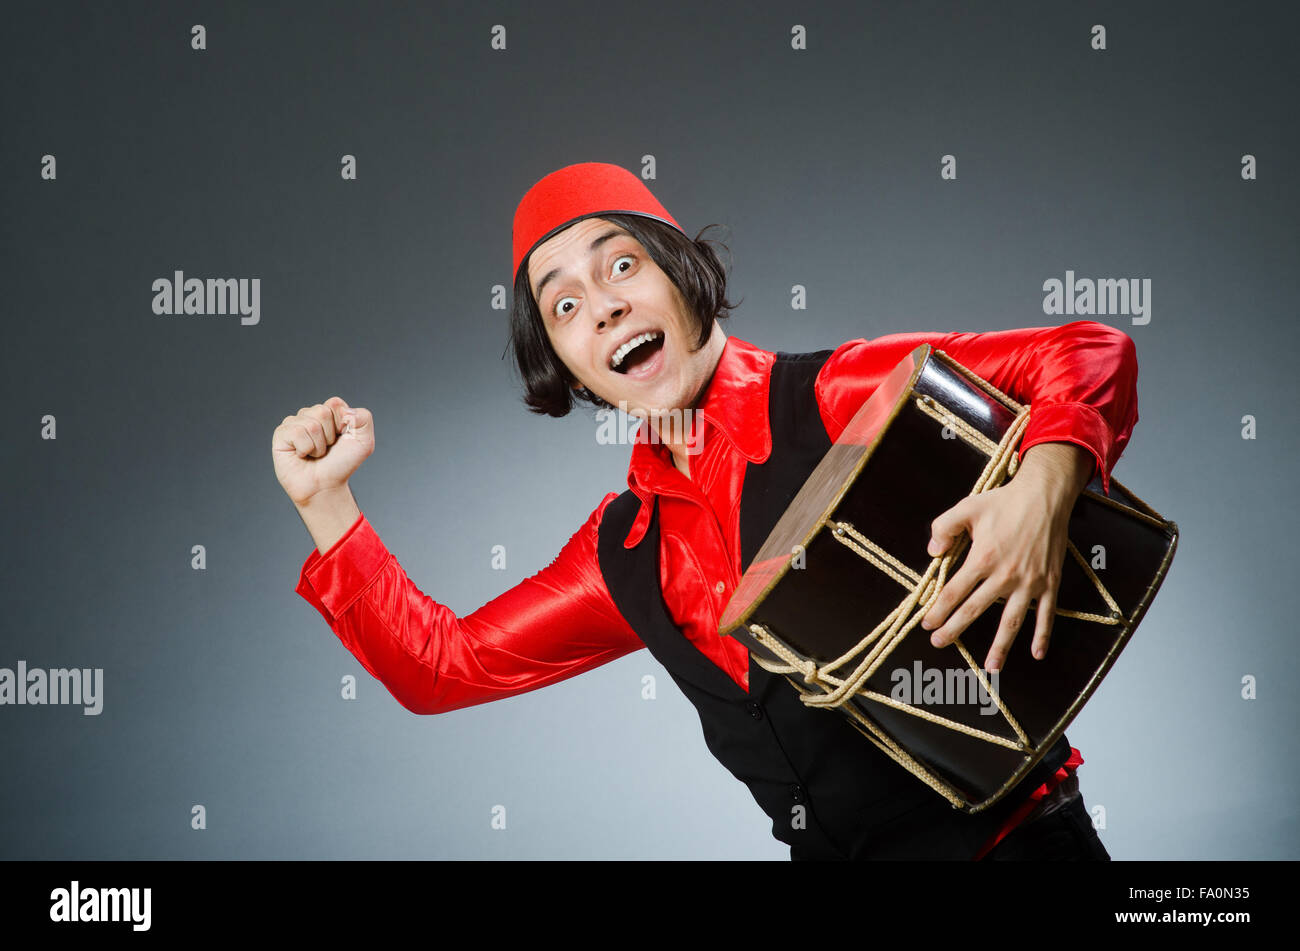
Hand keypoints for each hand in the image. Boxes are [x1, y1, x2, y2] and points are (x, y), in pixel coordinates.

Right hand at [272, 397, 373, 506]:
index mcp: (328, 412)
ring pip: (311, 424)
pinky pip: (297, 432)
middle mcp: (310, 415)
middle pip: (322, 411)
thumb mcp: (364, 442)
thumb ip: (364, 418)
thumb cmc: (341, 465)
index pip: (334, 403)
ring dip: (318, 445)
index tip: (340, 439)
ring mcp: (294, 423)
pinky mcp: (281, 434)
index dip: (341, 424)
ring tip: (315, 454)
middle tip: (326, 449)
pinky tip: (302, 455)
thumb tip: (345, 410)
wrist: (325, 487)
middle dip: (329, 436)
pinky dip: (306, 448)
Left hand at [918, 443, 1091, 670]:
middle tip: (939, 643)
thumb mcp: (967, 507)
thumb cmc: (1004, 502)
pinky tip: (1036, 654)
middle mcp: (1005, 575)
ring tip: (990, 667)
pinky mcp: (1049, 583)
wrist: (1045, 496)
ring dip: (1001, 646)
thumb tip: (932, 553)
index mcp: (982, 558)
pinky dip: (1042, 635)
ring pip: (1011, 621)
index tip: (927, 623)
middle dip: (954, 629)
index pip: (954, 592)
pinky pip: (1046, 614)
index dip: (938, 610)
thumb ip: (943, 528)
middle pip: (975, 610)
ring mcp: (1029, 582)